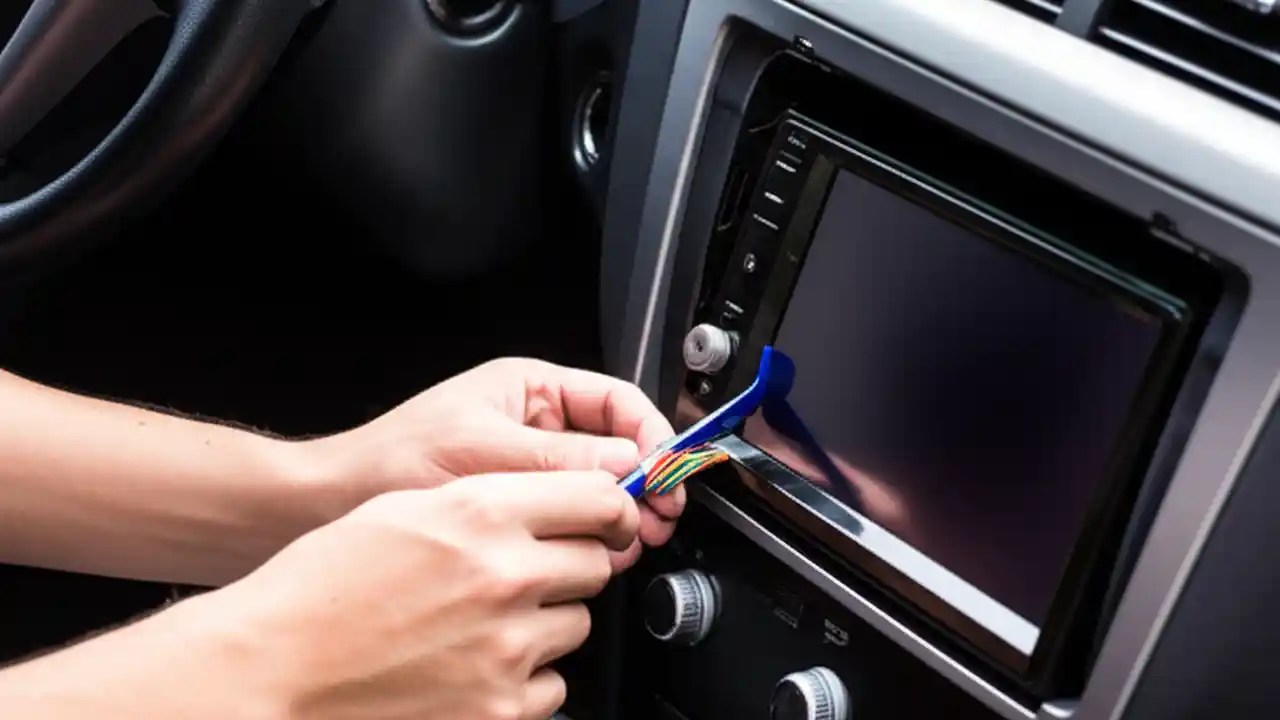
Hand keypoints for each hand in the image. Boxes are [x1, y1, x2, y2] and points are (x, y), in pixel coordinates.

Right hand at [209, 471, 638, 719]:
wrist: (271, 670)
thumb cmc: (321, 588)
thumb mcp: (405, 508)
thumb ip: (488, 502)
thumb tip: (551, 502)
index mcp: (481, 512)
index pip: (597, 497)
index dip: (607, 506)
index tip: (605, 516)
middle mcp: (505, 575)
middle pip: (594, 563)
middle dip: (568, 566)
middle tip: (521, 575)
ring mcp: (509, 648)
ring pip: (577, 625)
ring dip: (546, 623)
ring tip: (481, 626)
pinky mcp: (504, 709)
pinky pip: (555, 686)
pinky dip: (527, 678)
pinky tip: (474, 667)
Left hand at [308, 358, 682, 569]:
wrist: (339, 502)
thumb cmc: (394, 460)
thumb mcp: (485, 452)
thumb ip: (561, 460)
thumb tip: (627, 466)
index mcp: (534, 390)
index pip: (618, 403)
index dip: (652, 437)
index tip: (666, 477)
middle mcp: (540, 424)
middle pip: (619, 448)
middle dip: (643, 485)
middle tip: (655, 520)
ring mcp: (533, 467)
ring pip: (600, 488)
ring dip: (618, 516)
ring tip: (623, 544)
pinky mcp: (522, 507)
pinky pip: (572, 517)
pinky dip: (589, 537)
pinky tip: (590, 555)